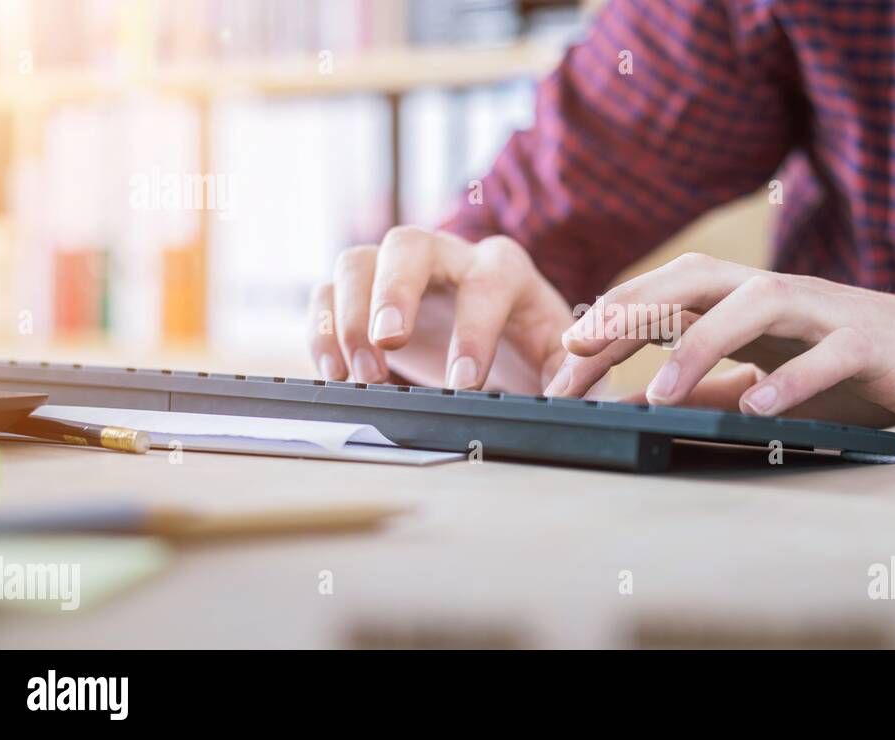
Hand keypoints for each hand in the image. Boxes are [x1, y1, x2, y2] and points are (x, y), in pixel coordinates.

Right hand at [308, 227, 571, 390]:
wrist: (500, 343)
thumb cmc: (531, 347)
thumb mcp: (561, 360)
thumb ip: (573, 376)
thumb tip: (566, 400)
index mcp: (504, 269)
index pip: (488, 283)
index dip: (474, 330)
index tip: (464, 384)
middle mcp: (448, 256)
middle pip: (408, 244)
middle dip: (394, 291)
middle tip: (388, 343)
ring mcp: (398, 269)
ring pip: (357, 261)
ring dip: (349, 318)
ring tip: (362, 375)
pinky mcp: (363, 291)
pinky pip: (326, 293)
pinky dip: (321, 331)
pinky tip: (334, 374)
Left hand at [548, 253, 894, 428]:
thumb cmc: (866, 369)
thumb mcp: (776, 380)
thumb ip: (715, 388)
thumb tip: (637, 406)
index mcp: (754, 304)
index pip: (670, 297)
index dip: (613, 320)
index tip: (561, 360)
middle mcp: (785, 296)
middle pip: (697, 281)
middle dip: (633, 311)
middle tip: (577, 350)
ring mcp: (832, 313)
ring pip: (757, 306)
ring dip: (702, 345)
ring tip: (660, 392)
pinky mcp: (878, 343)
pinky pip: (829, 354)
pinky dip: (793, 379)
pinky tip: (759, 407)